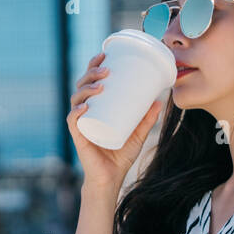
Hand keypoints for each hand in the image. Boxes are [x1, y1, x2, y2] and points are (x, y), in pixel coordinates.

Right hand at [67, 50, 164, 190]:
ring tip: (101, 85)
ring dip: (86, 89)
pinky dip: (76, 113)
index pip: (91, 81)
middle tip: (106, 70)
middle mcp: (85, 113)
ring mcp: (80, 124)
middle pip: (82, 86)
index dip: (94, 66)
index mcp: (96, 107)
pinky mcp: (79, 138)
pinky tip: (84, 107)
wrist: (111, 179)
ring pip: (76, 100)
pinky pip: (73, 122)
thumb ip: (147, 119)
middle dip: (91, 73)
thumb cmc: (120, 156)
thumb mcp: (138, 134)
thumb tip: (160, 101)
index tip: (104, 55)